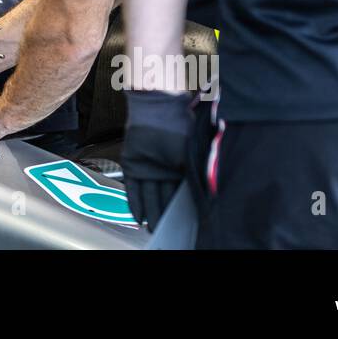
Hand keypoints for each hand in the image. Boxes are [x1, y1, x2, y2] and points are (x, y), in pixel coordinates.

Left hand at [120, 91, 193, 231]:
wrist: (159, 106)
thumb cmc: (181, 128)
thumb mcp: (193, 156)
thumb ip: (197, 177)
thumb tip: (205, 199)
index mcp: (181, 167)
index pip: (181, 194)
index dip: (182, 210)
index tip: (185, 225)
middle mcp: (165, 169)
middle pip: (165, 198)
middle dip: (166, 216)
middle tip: (167, 232)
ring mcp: (148, 167)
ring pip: (150, 196)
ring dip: (152, 213)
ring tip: (154, 231)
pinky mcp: (133, 164)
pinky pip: (133, 188)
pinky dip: (135, 203)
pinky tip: (138, 218)